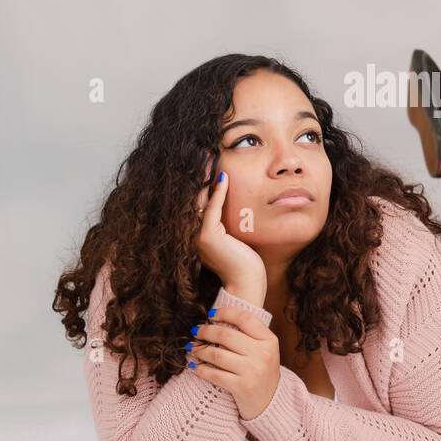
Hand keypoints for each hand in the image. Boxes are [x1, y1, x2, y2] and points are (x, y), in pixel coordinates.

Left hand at [187, 305, 280, 419]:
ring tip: (192, 349)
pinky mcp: (242, 387)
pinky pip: (214, 374)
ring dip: (199, 350)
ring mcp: (253, 371)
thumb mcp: (264, 350)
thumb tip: (216, 318)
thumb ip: (249, 334)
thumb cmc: (262, 372)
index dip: (225, 312)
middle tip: (195, 331)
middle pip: (226, 335)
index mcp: (269, 341)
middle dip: (205, 331)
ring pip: (216, 354)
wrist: (271, 403)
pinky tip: (194, 366)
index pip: (245, 318)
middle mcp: (263, 354)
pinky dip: (200, 369)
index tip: (211, 314)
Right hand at [194, 168, 266, 303]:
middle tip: (204, 156)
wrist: (247, 283)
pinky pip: (212, 209)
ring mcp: (198, 236)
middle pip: (195, 198)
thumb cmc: (245, 263)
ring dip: (205, 179)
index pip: (198, 203)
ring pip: (200, 201)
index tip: (207, 165)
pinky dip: (218, 193)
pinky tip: (223, 179)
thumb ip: (229, 221)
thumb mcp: (235, 237)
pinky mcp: (207, 237)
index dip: (201, 183)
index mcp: (198, 235)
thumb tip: (234, 202)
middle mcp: (193, 235)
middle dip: (199, 177)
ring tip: (209, 160)